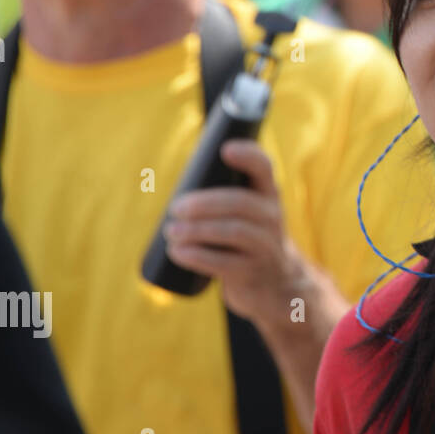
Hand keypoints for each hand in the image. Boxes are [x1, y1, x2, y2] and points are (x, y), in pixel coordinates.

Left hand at [163, 139, 310, 326]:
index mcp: (267, 195)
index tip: (225, 149)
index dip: (248, 156)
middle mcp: (272, 217)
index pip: (264, 168)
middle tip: (175, 208)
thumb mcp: (247, 213)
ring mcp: (265, 246)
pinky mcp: (252, 272)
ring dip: (197, 230)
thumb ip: (218, 195)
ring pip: (233, 232)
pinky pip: (224, 263)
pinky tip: (178, 252)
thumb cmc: (246, 238)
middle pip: (241, 203)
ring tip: (171, 231)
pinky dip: (197, 256)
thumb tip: (159, 177)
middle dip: (205, 203)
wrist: (275, 283)